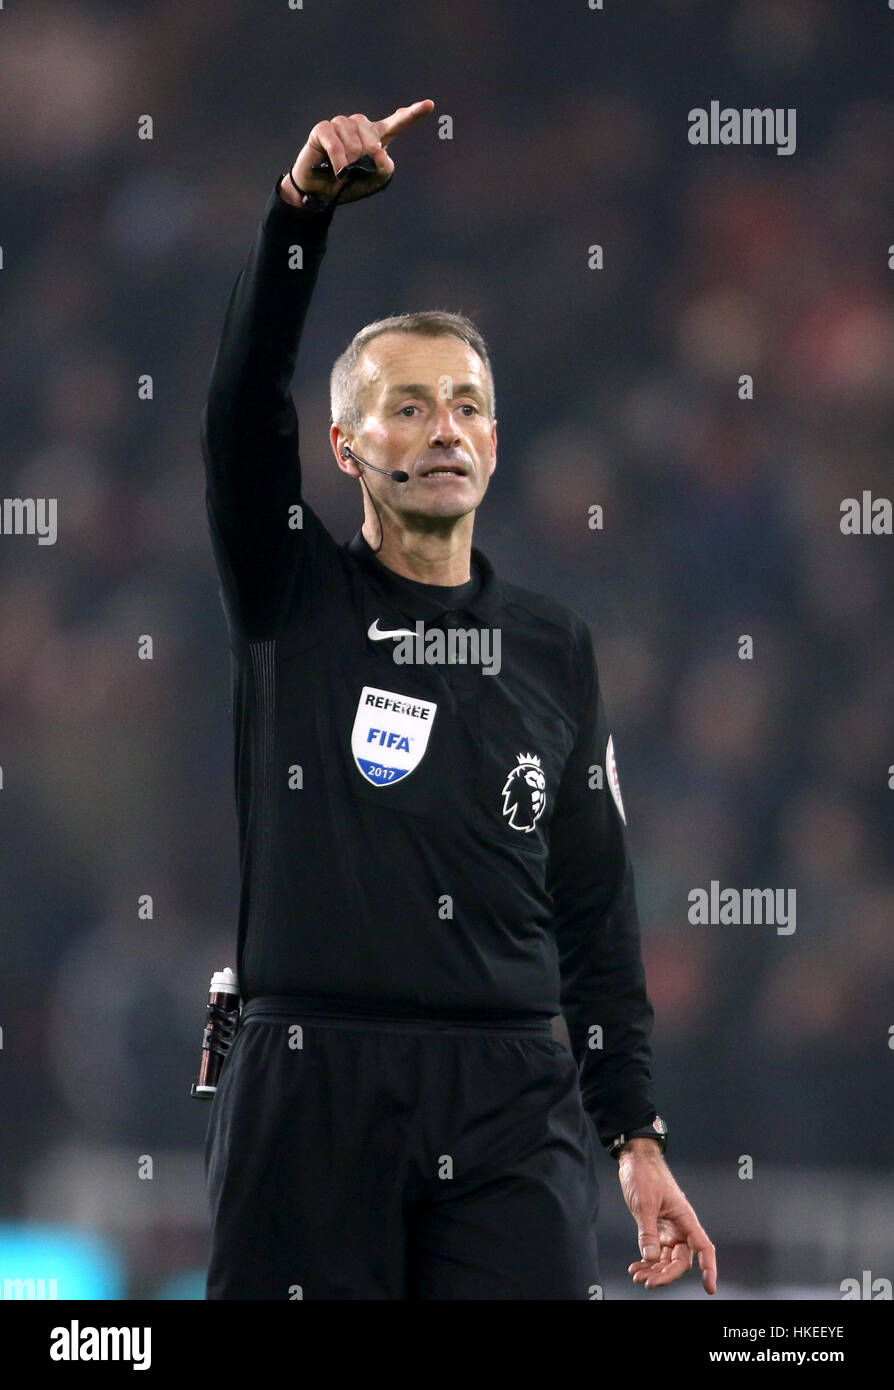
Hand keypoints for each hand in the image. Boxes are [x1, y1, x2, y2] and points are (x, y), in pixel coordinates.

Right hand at [284, 99, 434, 205]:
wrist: (321, 194)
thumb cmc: (348, 185)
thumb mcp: (373, 182)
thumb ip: (384, 169)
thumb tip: (379, 151)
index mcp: (376, 136)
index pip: (397, 122)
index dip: (412, 114)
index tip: (429, 105)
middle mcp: (360, 126)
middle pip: (373, 139)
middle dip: (365, 160)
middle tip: (354, 171)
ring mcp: (341, 124)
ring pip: (354, 141)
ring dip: (349, 162)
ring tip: (343, 170)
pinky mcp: (323, 128)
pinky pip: (335, 142)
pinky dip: (338, 160)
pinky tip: (337, 169)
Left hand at [617, 1142, 716, 1293]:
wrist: (635, 1160)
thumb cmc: (645, 1175)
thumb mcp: (645, 1204)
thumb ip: (648, 1232)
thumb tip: (651, 1258)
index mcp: (686, 1219)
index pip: (704, 1248)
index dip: (709, 1268)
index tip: (709, 1288)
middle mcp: (680, 1228)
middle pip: (681, 1261)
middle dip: (666, 1275)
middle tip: (647, 1282)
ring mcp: (669, 1230)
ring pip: (667, 1260)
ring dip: (654, 1271)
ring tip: (637, 1276)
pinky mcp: (657, 1230)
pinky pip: (656, 1253)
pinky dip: (647, 1262)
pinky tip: (636, 1267)